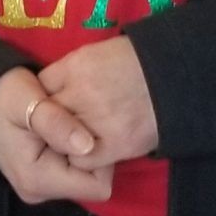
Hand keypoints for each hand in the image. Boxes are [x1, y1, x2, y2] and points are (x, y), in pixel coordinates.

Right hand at [0, 68, 111, 204]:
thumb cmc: (2, 94)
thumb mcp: (27, 98)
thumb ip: (56, 122)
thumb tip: (88, 146)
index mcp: (37, 179)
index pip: (96, 184)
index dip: (100, 154)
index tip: (84, 125)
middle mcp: (38, 192)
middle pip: (91, 180)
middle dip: (91, 150)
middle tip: (71, 120)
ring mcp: (40, 187)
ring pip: (85, 175)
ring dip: (82, 148)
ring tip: (64, 122)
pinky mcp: (42, 179)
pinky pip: (74, 170)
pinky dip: (74, 149)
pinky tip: (62, 129)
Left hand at [36, 37, 159, 171]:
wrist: (177, 75)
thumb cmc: (134, 62)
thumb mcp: (94, 54)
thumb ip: (68, 73)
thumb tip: (45, 90)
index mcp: (76, 66)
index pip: (38, 87)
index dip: (41, 98)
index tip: (47, 104)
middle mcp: (83, 93)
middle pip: (45, 116)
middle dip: (47, 122)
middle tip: (57, 125)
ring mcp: (99, 120)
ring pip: (59, 141)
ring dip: (63, 142)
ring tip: (74, 137)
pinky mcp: (117, 144)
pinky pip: (82, 160)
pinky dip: (81, 158)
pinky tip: (90, 149)